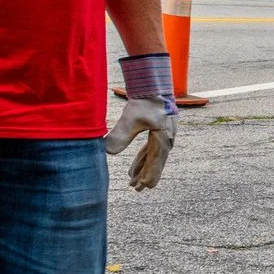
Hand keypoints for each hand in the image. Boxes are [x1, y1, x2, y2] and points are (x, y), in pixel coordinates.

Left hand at [105, 53, 175, 189]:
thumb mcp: (132, 118)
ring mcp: (163, 136)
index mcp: (162, 140)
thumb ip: (120, 135)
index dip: (148, 176)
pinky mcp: (158, 131)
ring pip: (152, 158)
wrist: (154, 84)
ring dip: (142, 169)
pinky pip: (150, 150)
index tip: (142, 188)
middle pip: (155, 164)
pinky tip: (134, 166)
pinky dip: (142, 159)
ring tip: (132, 181)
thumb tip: (106, 152)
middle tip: (135, 189)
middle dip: (144, 176)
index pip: (156, 163)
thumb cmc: (146, 100)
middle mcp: (166, 140)